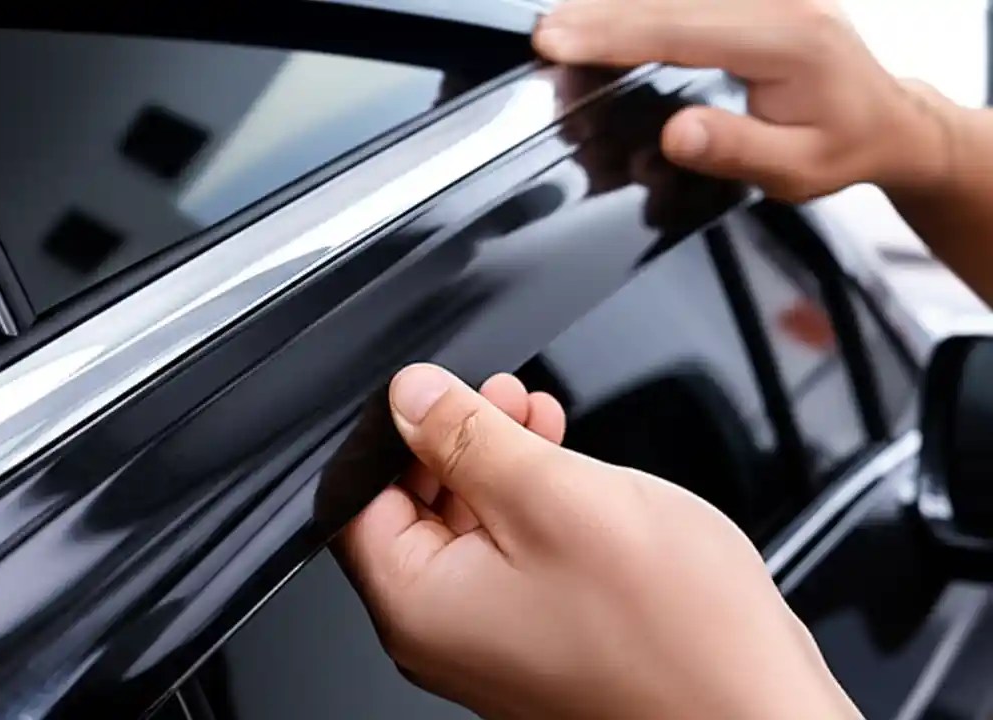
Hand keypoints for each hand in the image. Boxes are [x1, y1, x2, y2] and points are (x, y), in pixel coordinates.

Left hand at [336, 364, 859, 719]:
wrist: (760, 717)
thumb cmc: (673, 636)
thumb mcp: (554, 497)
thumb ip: (468, 438)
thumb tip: (409, 397)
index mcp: (419, 605)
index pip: (358, 503)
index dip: (389, 436)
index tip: (426, 391)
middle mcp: (445, 633)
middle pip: (413, 512)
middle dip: (450, 439)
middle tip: (495, 392)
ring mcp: (495, 641)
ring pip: (469, 528)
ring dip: (496, 462)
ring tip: (536, 415)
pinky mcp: (542, 639)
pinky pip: (512, 558)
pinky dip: (530, 504)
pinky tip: (564, 466)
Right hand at [533, 0, 950, 202]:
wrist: (888, 120)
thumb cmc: (843, 147)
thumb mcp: (796, 169)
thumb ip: (735, 149)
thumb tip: (674, 134)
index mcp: (788, 40)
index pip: (682, 29)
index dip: (613, 34)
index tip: (560, 41)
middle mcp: (779, 1)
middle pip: (668, 0)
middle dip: (599, 15)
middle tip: (544, 33)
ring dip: (613, 8)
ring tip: (561, 27)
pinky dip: (641, 9)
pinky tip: (605, 17)